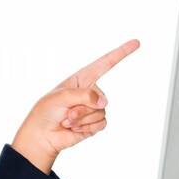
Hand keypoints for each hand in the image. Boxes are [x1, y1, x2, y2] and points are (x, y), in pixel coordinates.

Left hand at [10, 39, 139, 171]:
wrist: (43, 135)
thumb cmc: (46, 112)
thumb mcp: (61, 97)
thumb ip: (84, 95)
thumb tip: (104, 102)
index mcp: (81, 79)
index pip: (105, 63)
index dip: (120, 53)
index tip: (135, 43)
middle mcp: (90, 92)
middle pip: (100, 97)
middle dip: (82, 108)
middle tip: (66, 113)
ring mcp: (93, 108)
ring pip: (100, 112)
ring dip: (81, 119)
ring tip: (67, 121)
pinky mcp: (95, 123)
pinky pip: (101, 124)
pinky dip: (86, 128)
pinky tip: (74, 128)